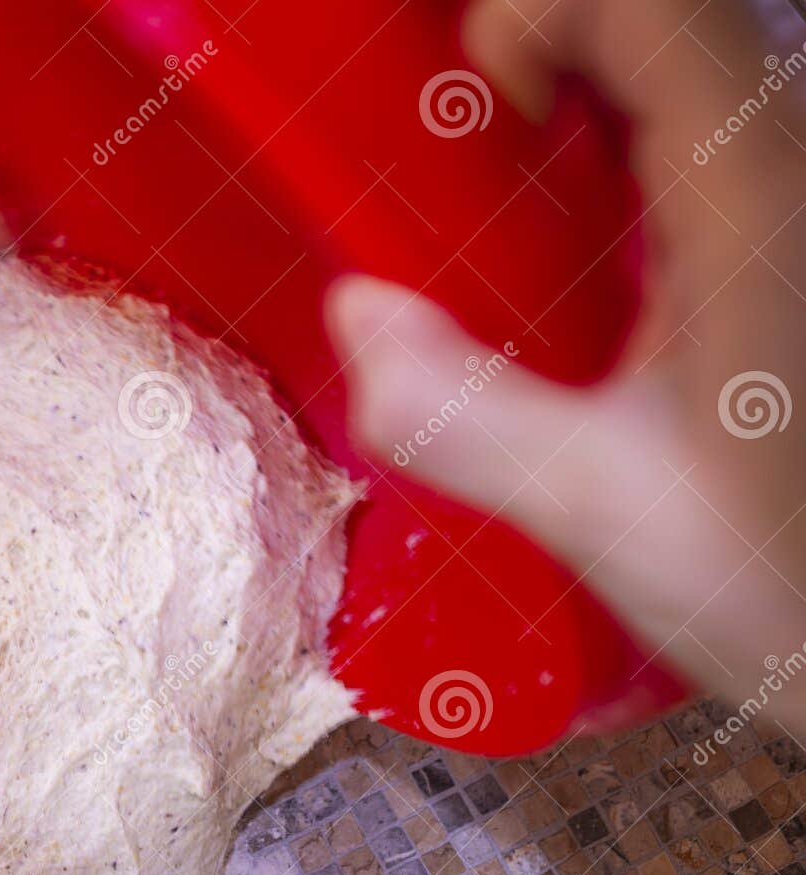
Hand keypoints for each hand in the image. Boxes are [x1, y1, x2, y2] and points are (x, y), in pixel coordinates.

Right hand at [326, 0, 805, 730]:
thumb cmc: (789, 576)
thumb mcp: (599, 507)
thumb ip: (461, 414)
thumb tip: (356, 314)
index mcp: (759, 195)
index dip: (538, 12)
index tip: (495, 122)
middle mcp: (802, 165)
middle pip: (670, 16)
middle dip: (556, 51)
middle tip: (494, 158)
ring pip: (704, 68)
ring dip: (601, 98)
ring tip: (536, 205)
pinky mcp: (797, 240)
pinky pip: (724, 136)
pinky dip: (641, 150)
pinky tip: (607, 260)